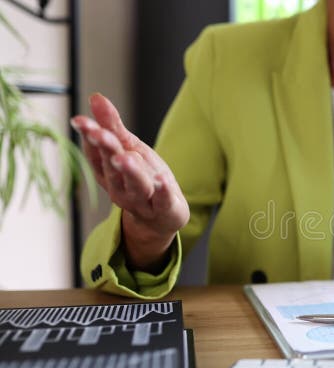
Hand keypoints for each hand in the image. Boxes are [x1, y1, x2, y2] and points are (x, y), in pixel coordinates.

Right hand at [71, 94, 188, 271]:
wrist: (161, 216)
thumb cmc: (142, 176)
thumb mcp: (129, 148)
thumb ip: (113, 126)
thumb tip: (95, 97)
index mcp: (108, 171)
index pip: (96, 152)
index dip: (89, 137)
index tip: (81, 121)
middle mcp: (120, 187)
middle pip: (111, 167)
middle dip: (106, 150)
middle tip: (100, 134)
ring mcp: (141, 200)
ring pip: (135, 185)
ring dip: (130, 171)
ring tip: (127, 157)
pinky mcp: (164, 209)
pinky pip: (162, 201)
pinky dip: (162, 191)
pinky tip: (163, 179)